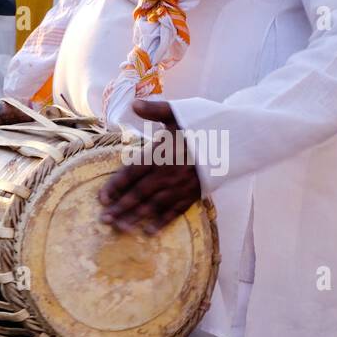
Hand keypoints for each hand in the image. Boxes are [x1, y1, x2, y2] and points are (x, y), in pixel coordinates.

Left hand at [98, 99, 201, 232]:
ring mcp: (181, 186)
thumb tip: (134, 104)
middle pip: (139, 193)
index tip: (102, 198)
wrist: (235, 138)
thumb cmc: (204, 124)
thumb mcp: (179, 112)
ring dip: (136, 218)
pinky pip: (174, 211)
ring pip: (154, 205)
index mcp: (160, 153)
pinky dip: (161, 222)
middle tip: (104, 220)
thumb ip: (155, 110)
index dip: (116, 186)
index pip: (132, 172)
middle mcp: (168, 173)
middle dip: (120, 208)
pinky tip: (148, 232)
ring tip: (120, 228)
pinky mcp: (194, 194)